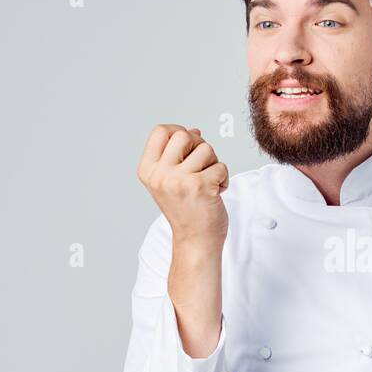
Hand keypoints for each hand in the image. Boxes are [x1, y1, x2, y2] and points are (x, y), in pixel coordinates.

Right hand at [137, 124, 228, 250]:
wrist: (195, 241)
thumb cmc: (186, 209)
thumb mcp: (172, 180)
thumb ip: (178, 154)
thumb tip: (193, 130)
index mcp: (148, 170)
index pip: (160, 131)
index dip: (178, 131)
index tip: (187, 146)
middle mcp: (160, 174)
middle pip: (184, 135)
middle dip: (199, 145)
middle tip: (202, 164)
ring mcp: (179, 180)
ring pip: (206, 148)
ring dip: (213, 163)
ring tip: (208, 181)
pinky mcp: (200, 186)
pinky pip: (221, 166)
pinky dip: (223, 178)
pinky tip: (216, 192)